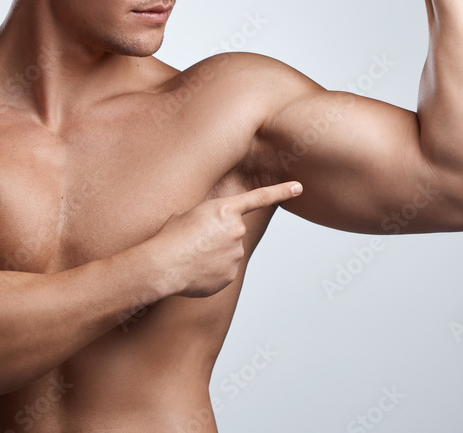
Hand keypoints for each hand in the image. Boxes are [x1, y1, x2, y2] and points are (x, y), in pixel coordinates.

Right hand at [149, 182, 302, 297]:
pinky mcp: (231, 275)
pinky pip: (223, 271)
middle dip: (217, 237)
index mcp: (225, 209)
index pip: (259, 198)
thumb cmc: (170, 237)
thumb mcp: (187, 215)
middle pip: (232, 232)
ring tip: (191, 257)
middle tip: (194, 242)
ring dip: (213, 255)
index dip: (281, 191)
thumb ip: (208, 219)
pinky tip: (195, 271)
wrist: (164, 265)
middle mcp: (236, 230)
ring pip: (228, 253)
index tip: (299, 187)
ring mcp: (236, 254)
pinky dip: (211, 272)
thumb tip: (211, 233)